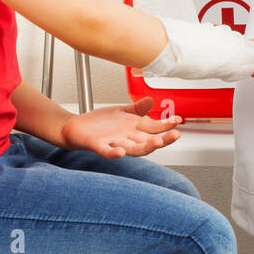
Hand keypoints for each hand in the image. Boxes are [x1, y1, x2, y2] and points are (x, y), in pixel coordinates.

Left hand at [59, 96, 182, 157]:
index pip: (153, 128)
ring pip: (133, 148)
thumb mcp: (121, 113)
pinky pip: (107, 152)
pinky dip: (114, 153)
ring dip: (145, 147)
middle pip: (147, 141)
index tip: (179, 121)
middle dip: (163, 139)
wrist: (75, 128)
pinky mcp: (97, 145)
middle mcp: (126, 138)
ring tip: (157, 142)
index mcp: (132, 129)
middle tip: (176, 135)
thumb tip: (152, 100)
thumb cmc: (98, 123)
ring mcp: (113, 142)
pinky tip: (120, 152)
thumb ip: (137, 109)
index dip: (166, 125)